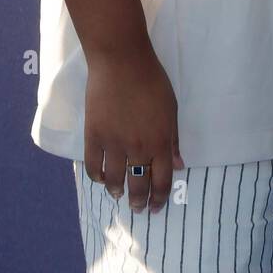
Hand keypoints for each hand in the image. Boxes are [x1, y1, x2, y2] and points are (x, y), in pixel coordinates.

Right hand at [83, 41, 184, 213]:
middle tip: (138, 208)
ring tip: (118, 196)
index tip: (156, 208)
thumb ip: (173, 139)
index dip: (159, 197)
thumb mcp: (171, 109)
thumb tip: (178, 165)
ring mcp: (114, 143)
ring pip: (115, 180)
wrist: (122, 63)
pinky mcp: (94, 136)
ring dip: (117, 191)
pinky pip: (93, 165)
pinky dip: (97, 176)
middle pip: (138, 184)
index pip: (161, 180)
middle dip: (139, 201)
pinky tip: (102, 179)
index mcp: (160, 141)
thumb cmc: (152, 82)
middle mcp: (138, 147)